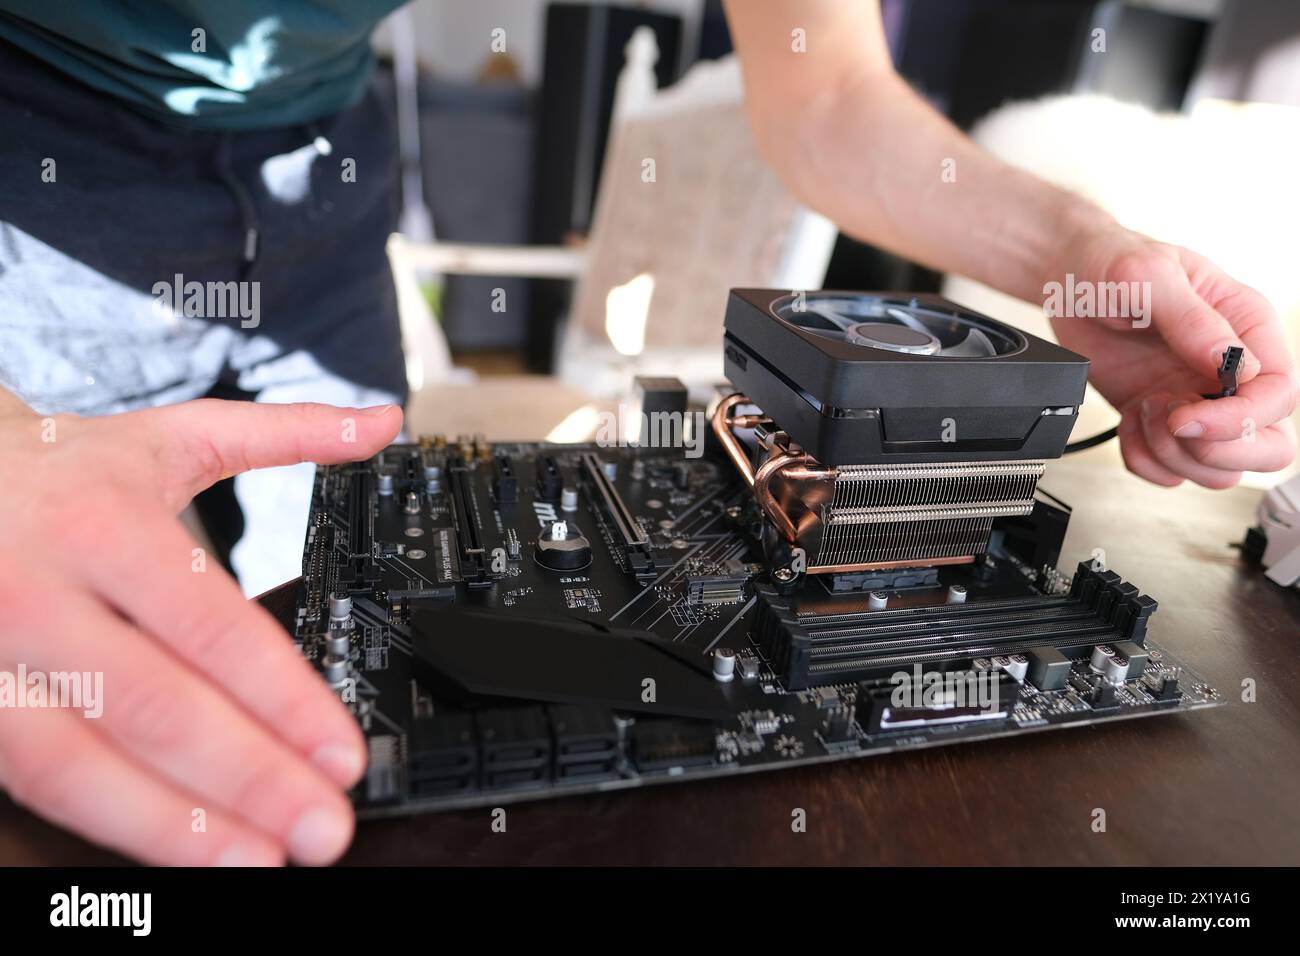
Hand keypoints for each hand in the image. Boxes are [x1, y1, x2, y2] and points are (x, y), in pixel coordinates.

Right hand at [0, 394, 401, 864]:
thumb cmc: (63, 470)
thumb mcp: (171, 436)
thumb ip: (284, 434)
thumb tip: (382, 422)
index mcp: (108, 528)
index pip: (214, 629)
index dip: (284, 700)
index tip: (343, 756)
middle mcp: (44, 596)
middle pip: (156, 707)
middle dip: (247, 778)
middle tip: (322, 828)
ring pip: (80, 761)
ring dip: (175, 826)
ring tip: (259, 863)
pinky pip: (35, 781)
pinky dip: (108, 822)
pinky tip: (176, 853)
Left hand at [1046, 223, 1298, 486]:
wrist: (1067, 279)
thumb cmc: (1110, 263)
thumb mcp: (1146, 276)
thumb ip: (1191, 319)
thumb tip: (1230, 362)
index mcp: (1247, 327)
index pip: (1279, 394)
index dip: (1240, 420)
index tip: (1185, 416)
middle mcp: (1229, 370)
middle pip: (1269, 444)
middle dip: (1220, 452)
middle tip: (1171, 425)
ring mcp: (1196, 399)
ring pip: (1219, 467)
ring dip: (1174, 455)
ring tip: (1141, 408)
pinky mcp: (1161, 420)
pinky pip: (1171, 469)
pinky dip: (1146, 461)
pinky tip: (1127, 426)